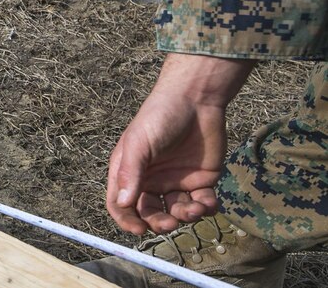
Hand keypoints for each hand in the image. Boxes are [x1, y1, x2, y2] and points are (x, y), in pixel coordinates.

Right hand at [106, 53, 253, 234]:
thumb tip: (123, 204)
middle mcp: (151, 180)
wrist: (196, 99)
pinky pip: (202, 204)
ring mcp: (176, 181)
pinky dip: (206, 209)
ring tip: (196, 208)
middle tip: (171, 222)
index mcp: (130, 171)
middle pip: (149, 213)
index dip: (127, 220)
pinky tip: (208, 202)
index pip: (121, 204)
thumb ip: (131, 173)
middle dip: (160, 222)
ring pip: (177, 212)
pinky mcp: (200, 180)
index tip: (139, 230)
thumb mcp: (139, 142)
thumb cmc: (159, 116)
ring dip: (185, 216)